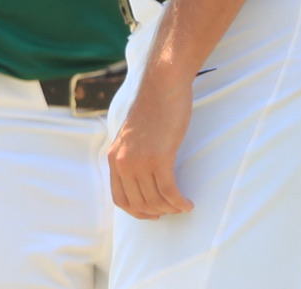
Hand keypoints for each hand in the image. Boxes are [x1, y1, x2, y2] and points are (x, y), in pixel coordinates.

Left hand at [109, 67, 194, 218]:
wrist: (161, 88)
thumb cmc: (151, 111)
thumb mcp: (132, 137)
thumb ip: (130, 156)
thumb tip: (139, 179)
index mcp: (113, 158)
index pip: (120, 199)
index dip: (138, 212)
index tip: (154, 214)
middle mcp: (122, 162)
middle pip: (139, 204)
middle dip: (158, 212)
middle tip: (173, 209)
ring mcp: (139, 160)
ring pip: (155, 200)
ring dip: (171, 209)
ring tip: (182, 205)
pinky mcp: (159, 157)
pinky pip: (169, 192)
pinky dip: (180, 202)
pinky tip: (188, 203)